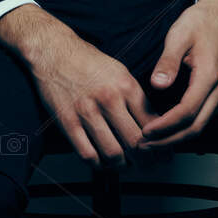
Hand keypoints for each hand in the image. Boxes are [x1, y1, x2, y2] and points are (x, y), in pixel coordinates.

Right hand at [0, 5, 156, 167]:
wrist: (54, 51)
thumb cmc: (88, 62)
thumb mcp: (120, 72)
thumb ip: (135, 96)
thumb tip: (153, 122)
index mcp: (125, 85)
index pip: (151, 123)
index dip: (161, 143)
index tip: (163, 152)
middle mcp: (109, 99)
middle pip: (135, 142)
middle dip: (146, 160)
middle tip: (149, 166)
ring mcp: (86, 111)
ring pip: (112, 153)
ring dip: (123, 166)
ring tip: (126, 166)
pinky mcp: (67, 121)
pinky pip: (87, 153)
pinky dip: (98, 165)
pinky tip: (103, 163)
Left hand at [139, 0, 217, 147]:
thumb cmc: (199, 22)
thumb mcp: (178, 35)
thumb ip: (168, 61)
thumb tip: (157, 85)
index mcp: (210, 75)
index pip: (187, 112)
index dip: (166, 126)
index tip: (146, 132)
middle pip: (196, 126)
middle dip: (169, 140)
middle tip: (145, 145)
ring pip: (202, 125)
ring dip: (178, 136)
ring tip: (153, 141)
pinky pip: (206, 117)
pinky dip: (188, 127)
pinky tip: (170, 129)